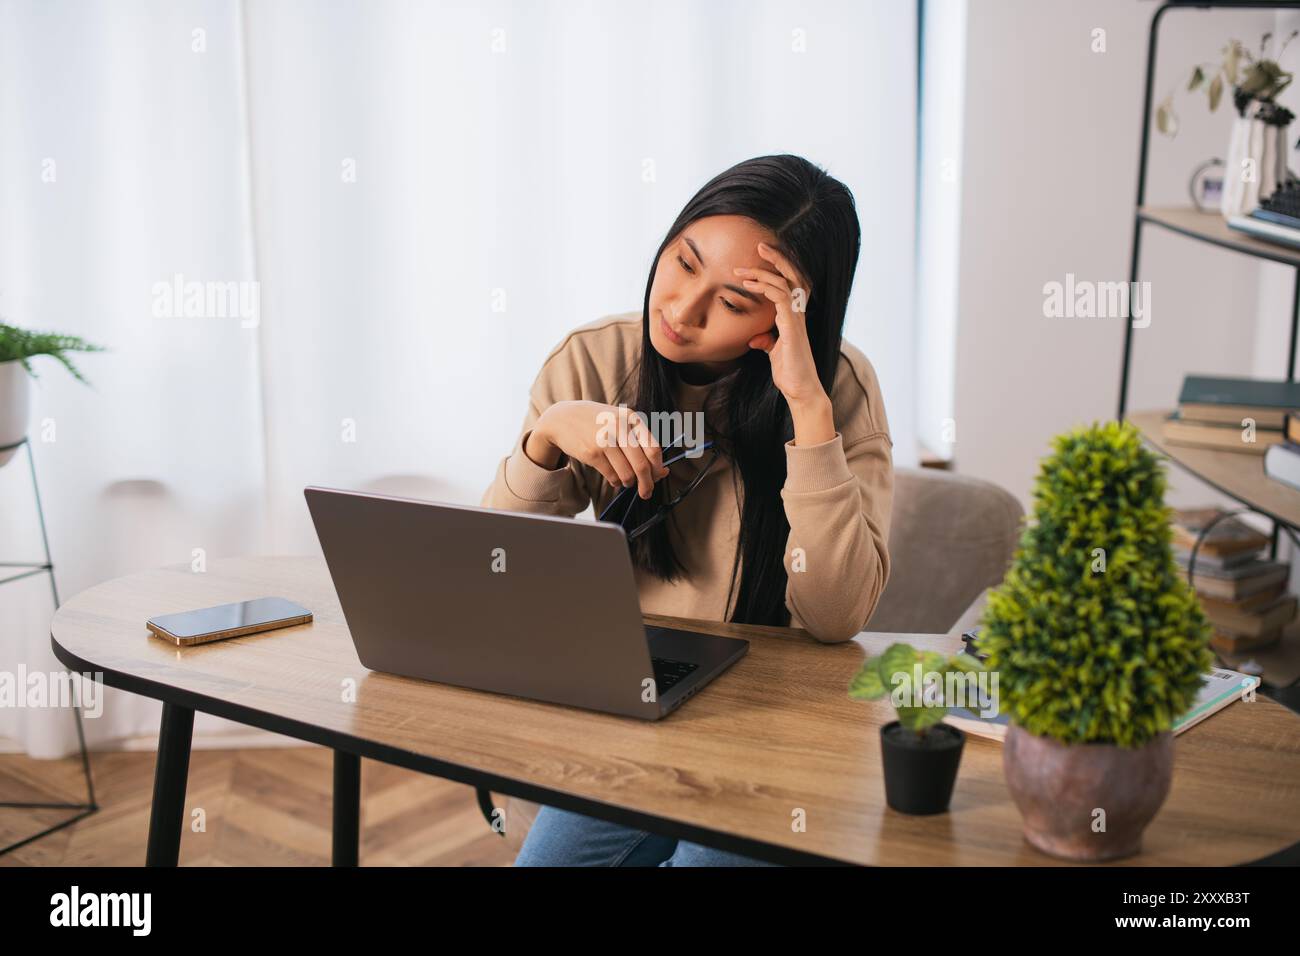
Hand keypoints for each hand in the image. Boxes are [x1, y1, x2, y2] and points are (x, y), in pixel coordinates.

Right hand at [528, 401, 669, 498]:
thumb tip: (663, 472)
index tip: (658, 477)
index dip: (658, 468)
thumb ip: (641, 444)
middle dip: (647, 484)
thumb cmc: (597, 422)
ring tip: (625, 480)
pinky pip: (611, 476)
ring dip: (629, 482)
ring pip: (627, 474)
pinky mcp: (592, 453)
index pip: (653, 449)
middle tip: (646, 492)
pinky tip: (613, 478)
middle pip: (642, 465)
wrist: (563, 418)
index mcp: (631, 418)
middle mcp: (619, 428)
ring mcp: (604, 440)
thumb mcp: (620, 423)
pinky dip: (615, 481)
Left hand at [736, 243, 826, 409]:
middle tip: (759, 245)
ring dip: (763, 272)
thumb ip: (767, 341)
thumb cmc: (790, 371)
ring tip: (742, 269)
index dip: (778, 268)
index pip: (790, 283)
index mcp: (794, 315)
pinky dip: (765, 288)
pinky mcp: (793, 327)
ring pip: (785, 283)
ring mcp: (797, 319)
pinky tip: (749, 286)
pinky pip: (782, 299)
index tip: (758, 258)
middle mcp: (798, 313)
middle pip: (793, 275)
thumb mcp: (774, 352)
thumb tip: (755, 338)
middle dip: (777, 258)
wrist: (801, 390)